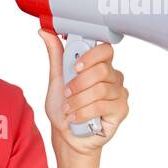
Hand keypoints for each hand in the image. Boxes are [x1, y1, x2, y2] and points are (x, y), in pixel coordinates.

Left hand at [37, 29, 128, 156]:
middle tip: (67, 93)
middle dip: (79, 83)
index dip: (90, 56)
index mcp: (100, 65)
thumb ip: (56, 55)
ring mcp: (119, 93)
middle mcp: (113, 77)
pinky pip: (103, 105)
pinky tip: (75, 118)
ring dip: (79, 100)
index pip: (105, 50)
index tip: (74, 67)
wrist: (67, 136)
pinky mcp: (121, 109)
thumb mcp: (57, 79)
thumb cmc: (64, 108)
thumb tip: (45, 32)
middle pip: (102, 70)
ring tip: (69, 108)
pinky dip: (84, 112)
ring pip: (101, 88)